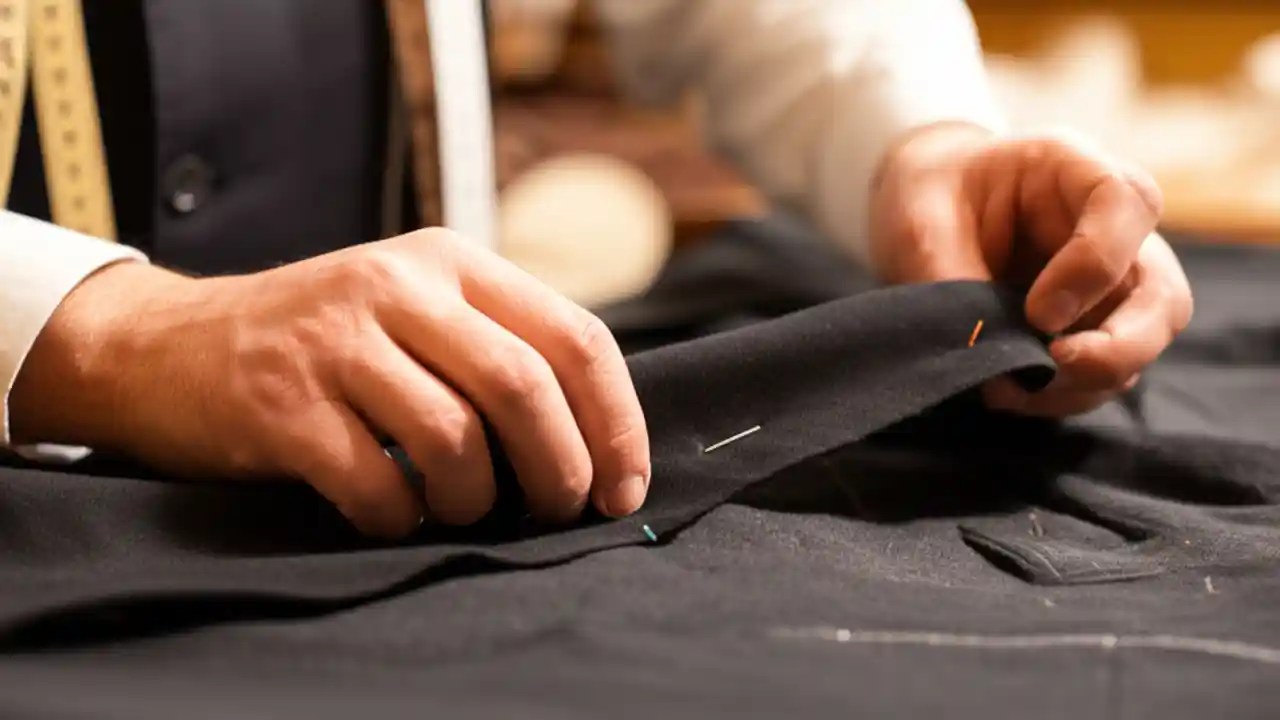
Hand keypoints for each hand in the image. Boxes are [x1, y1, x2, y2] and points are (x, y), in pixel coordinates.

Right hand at [10, 229, 650, 536]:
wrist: (169, 345)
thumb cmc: (320, 344)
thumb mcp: (412, 308)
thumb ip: (495, 345)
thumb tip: (596, 441)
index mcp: (450, 262)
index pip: (575, 336)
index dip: (616, 422)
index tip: (622, 486)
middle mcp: (397, 286)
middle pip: (524, 386)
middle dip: (560, 469)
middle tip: (557, 512)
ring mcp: (335, 341)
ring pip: (455, 439)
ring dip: (474, 501)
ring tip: (459, 510)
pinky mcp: (282, 402)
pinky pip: (377, 484)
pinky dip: (400, 519)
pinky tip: (391, 514)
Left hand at [869, 123, 1193, 416]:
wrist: (929, 206)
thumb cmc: (931, 194)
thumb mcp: (920, 221)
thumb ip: (951, 277)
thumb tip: (986, 354)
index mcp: (1074, 167)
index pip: (1125, 205)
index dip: (1094, 266)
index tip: (1038, 312)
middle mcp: (1114, 226)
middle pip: (1162, 294)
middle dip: (1121, 347)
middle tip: (1057, 365)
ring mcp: (1114, 280)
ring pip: (1141, 345)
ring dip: (1084, 381)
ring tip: (1009, 387)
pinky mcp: (1097, 324)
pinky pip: (1105, 372)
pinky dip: (1064, 393)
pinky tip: (1011, 390)